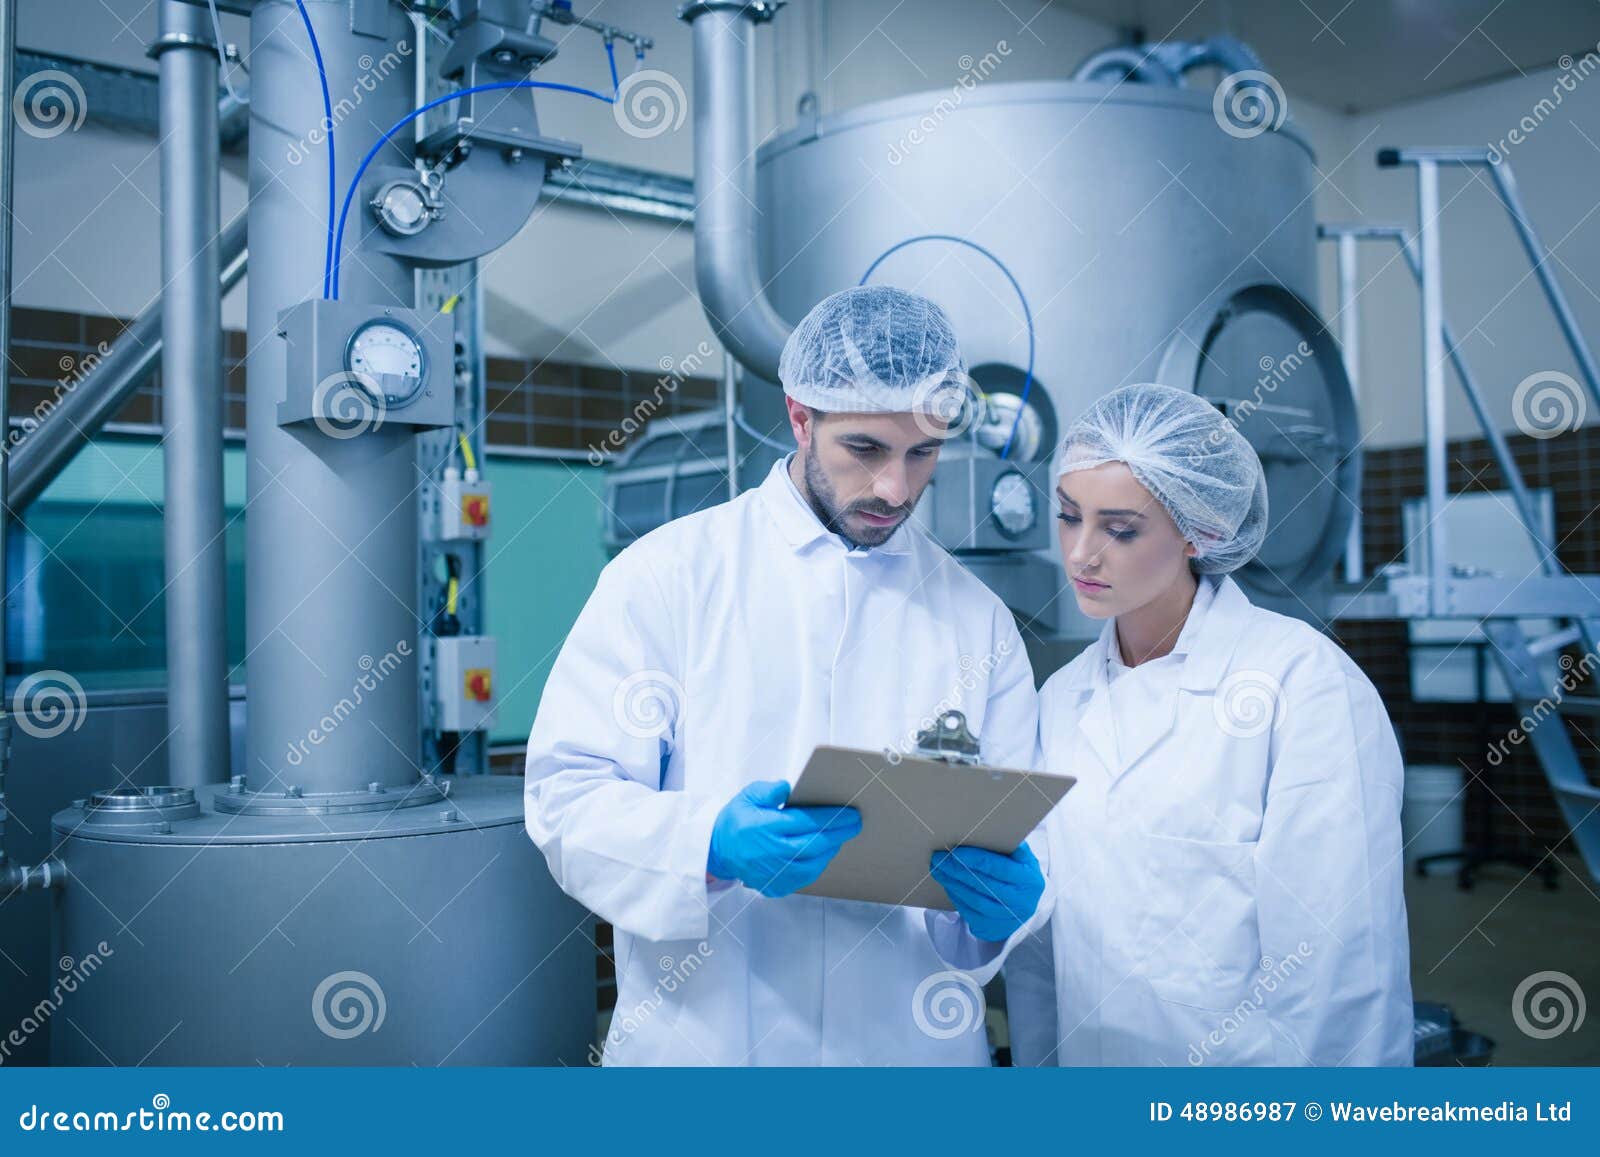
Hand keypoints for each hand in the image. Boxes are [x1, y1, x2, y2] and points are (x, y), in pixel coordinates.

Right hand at [707, 780, 861, 897]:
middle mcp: (772, 852)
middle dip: (839, 833)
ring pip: (813, 863)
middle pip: (816, 843)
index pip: (807, 821)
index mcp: (766, 827)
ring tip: (840, 837)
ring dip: (830, 850)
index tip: (849, 812)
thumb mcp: (747, 797)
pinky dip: (817, 865)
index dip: (831, 817)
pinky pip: (804, 877)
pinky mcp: (775, 885)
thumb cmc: (734, 822)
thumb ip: (770, 790)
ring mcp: (774, 872)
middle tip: (855, 823)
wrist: (715, 852)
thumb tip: (789, 787)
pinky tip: (823, 854)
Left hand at [930, 843, 1044, 941]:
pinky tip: (948, 884)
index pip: (998, 868)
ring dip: (953, 884)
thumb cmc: (1021, 875)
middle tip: (939, 858)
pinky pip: (970, 913)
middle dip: (958, 870)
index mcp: (1029, 880)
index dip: (975, 859)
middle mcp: (1021, 902)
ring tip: (938, 869)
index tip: (955, 850)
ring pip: (975, 900)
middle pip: (983, 885)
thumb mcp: (1025, 860)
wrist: (1028, 907)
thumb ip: (1011, 847)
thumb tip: (988, 829)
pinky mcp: (993, 929)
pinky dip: (956, 897)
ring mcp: (1007, 918)